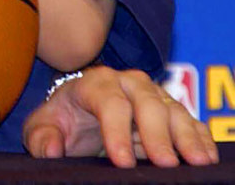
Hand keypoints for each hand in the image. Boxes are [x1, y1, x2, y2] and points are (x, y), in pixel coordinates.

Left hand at [23, 67, 218, 167]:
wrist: (79, 114)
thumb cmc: (62, 121)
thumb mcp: (43, 127)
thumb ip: (42, 136)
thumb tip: (51, 150)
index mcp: (94, 83)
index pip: (108, 103)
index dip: (116, 131)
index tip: (121, 162)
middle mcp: (127, 83)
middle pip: (146, 102)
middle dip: (157, 133)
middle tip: (165, 163)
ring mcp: (152, 95)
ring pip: (173, 109)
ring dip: (186, 135)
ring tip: (196, 161)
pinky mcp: (171, 110)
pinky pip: (189, 120)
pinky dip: (199, 137)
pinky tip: (206, 157)